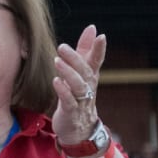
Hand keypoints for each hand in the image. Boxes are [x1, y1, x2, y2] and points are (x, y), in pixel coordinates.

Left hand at [51, 24, 106, 145]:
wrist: (79, 129)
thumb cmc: (79, 95)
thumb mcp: (82, 72)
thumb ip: (85, 51)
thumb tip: (92, 28)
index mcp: (90, 77)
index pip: (96, 61)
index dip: (99, 49)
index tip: (100, 36)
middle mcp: (88, 87)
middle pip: (85, 72)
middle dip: (75, 59)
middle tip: (62, 47)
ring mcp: (80, 100)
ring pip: (78, 86)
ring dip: (68, 73)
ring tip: (57, 61)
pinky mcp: (71, 112)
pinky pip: (69, 102)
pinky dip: (63, 91)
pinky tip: (56, 81)